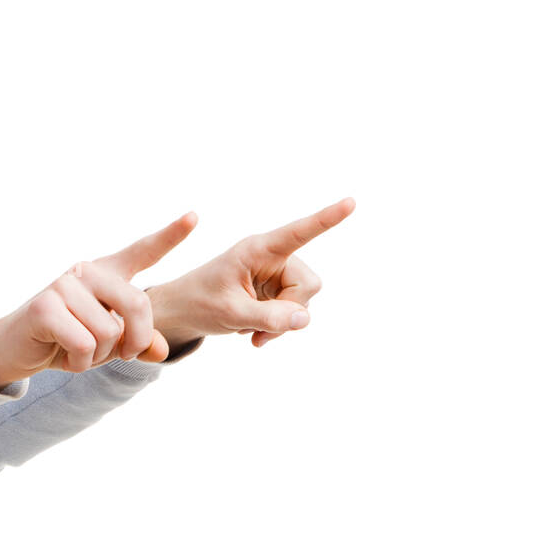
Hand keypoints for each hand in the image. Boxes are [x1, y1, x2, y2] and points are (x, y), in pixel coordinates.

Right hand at [0, 213, 197, 388]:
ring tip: (78, 352)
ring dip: (99, 356)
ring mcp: (63, 285)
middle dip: (135, 341)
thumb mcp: (107, 344)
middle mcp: (86, 271)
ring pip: (110, 332)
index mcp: (105, 274)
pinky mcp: (45, 307)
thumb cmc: (63, 342)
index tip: (194, 217)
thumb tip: (161, 351)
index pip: (141, 252)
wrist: (13, 351)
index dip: (169, 236)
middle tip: (122, 355)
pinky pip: (85, 345)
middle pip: (138, 304)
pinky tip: (63, 358)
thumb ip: (137, 342)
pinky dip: (80, 363)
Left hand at [147, 197, 354, 348]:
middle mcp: (272, 257)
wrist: (182, 312)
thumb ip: (267, 318)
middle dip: (290, 310)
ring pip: (302, 302)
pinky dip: (276, 326)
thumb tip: (304, 320)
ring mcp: (276, 274)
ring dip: (281, 323)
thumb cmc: (199, 304)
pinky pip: (293, 312)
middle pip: (308, 284)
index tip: (351, 202)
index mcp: (257, 249)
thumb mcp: (230, 314)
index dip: (326, 219)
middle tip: (260, 331)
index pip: (297, 233)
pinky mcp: (275, 290)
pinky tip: (252, 330)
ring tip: (251, 332)